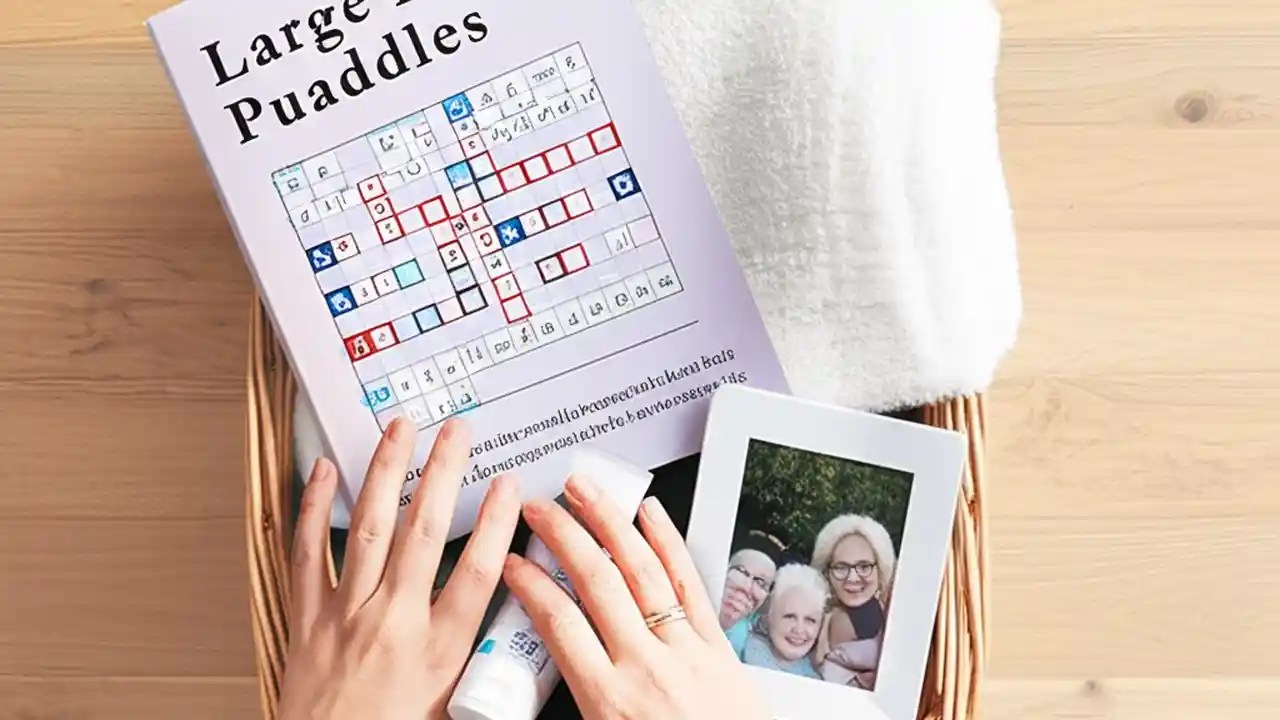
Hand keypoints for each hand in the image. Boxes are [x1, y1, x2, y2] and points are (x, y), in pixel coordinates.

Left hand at [278, 418, 519, 719]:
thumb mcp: (451, 703)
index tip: (509, 485)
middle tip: (458, 432)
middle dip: (444, 473)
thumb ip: (476, 654)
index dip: (498, 522)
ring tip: (400, 431)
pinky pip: (307, 553)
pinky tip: (326, 471)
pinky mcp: (307, 618)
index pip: (479, 571)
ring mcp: (347, 615)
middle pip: (425, 533)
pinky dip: (314, 508)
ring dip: (387, 472)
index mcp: (438, 650)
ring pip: (369, 528)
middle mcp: (394, 623)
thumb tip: (511, 622)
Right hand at [503, 474, 769, 719]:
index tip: (510, 561)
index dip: (529, 584)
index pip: (557, 624)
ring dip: (609, 522)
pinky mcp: (717, 648)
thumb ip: (569, 711)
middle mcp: (644, 667)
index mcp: (608, 702)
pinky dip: (668, 543)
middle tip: (539, 506)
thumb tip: (528, 699)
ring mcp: (684, 651)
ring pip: (641, 570)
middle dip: (562, 534)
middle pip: (595, 582)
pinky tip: (652, 514)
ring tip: (585, 489)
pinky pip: (689, 584)